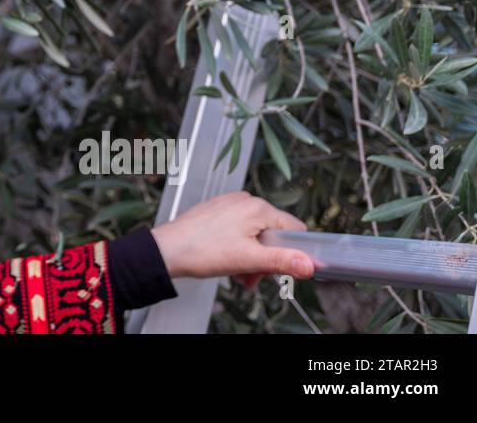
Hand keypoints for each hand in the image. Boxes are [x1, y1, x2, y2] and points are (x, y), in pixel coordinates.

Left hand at [150, 191, 314, 288]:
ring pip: (256, 234)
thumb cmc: (202, 252)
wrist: (167, 251)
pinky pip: (240, 230)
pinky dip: (239, 247)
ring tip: (237, 272)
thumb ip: (282, 261)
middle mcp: (245, 200)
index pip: (295, 229)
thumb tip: (310, 264)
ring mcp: (230, 204)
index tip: (275, 268)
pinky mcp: (218, 211)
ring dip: (252, 257)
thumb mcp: (248, 260)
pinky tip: (227, 260)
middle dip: (267, 258)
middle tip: (250, 275)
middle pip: (274, 233)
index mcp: (258, 208)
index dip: (291, 252)